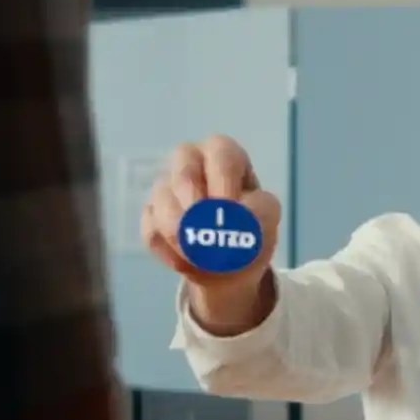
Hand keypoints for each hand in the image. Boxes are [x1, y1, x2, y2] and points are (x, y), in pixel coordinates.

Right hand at [141, 135, 280, 297]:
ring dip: (183, 235)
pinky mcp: (150, 215)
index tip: (230, 209)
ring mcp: (166, 187)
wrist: (230, 266)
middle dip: (196, 206)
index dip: (223, 181)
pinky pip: (151, 229)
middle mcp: (190, 163)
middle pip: (184, 171)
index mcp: (224, 155)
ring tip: (203, 259)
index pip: (220, 153)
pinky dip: (170, 251)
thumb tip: (237, 209)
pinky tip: (188, 263)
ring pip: (162, 201)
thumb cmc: (251, 228)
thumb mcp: (268, 216)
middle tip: (207, 233)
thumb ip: (261, 208)